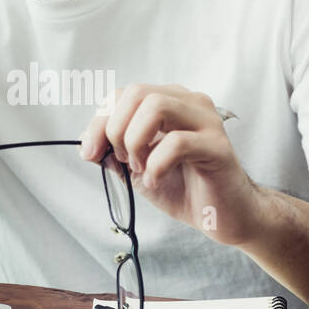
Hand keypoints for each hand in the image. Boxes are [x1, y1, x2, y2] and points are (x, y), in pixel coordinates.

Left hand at [78, 84, 258, 245]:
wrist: (223, 216)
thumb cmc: (183, 188)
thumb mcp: (137, 169)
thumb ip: (112, 152)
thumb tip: (84, 141)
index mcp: (169, 102)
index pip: (122, 94)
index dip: (99, 122)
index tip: (91, 153)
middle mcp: (189, 103)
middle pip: (136, 92)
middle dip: (116, 129)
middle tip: (124, 160)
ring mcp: (207, 121)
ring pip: (156, 106)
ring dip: (136, 141)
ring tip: (141, 168)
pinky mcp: (218, 145)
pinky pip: (177, 142)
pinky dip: (156, 165)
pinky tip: (157, 180)